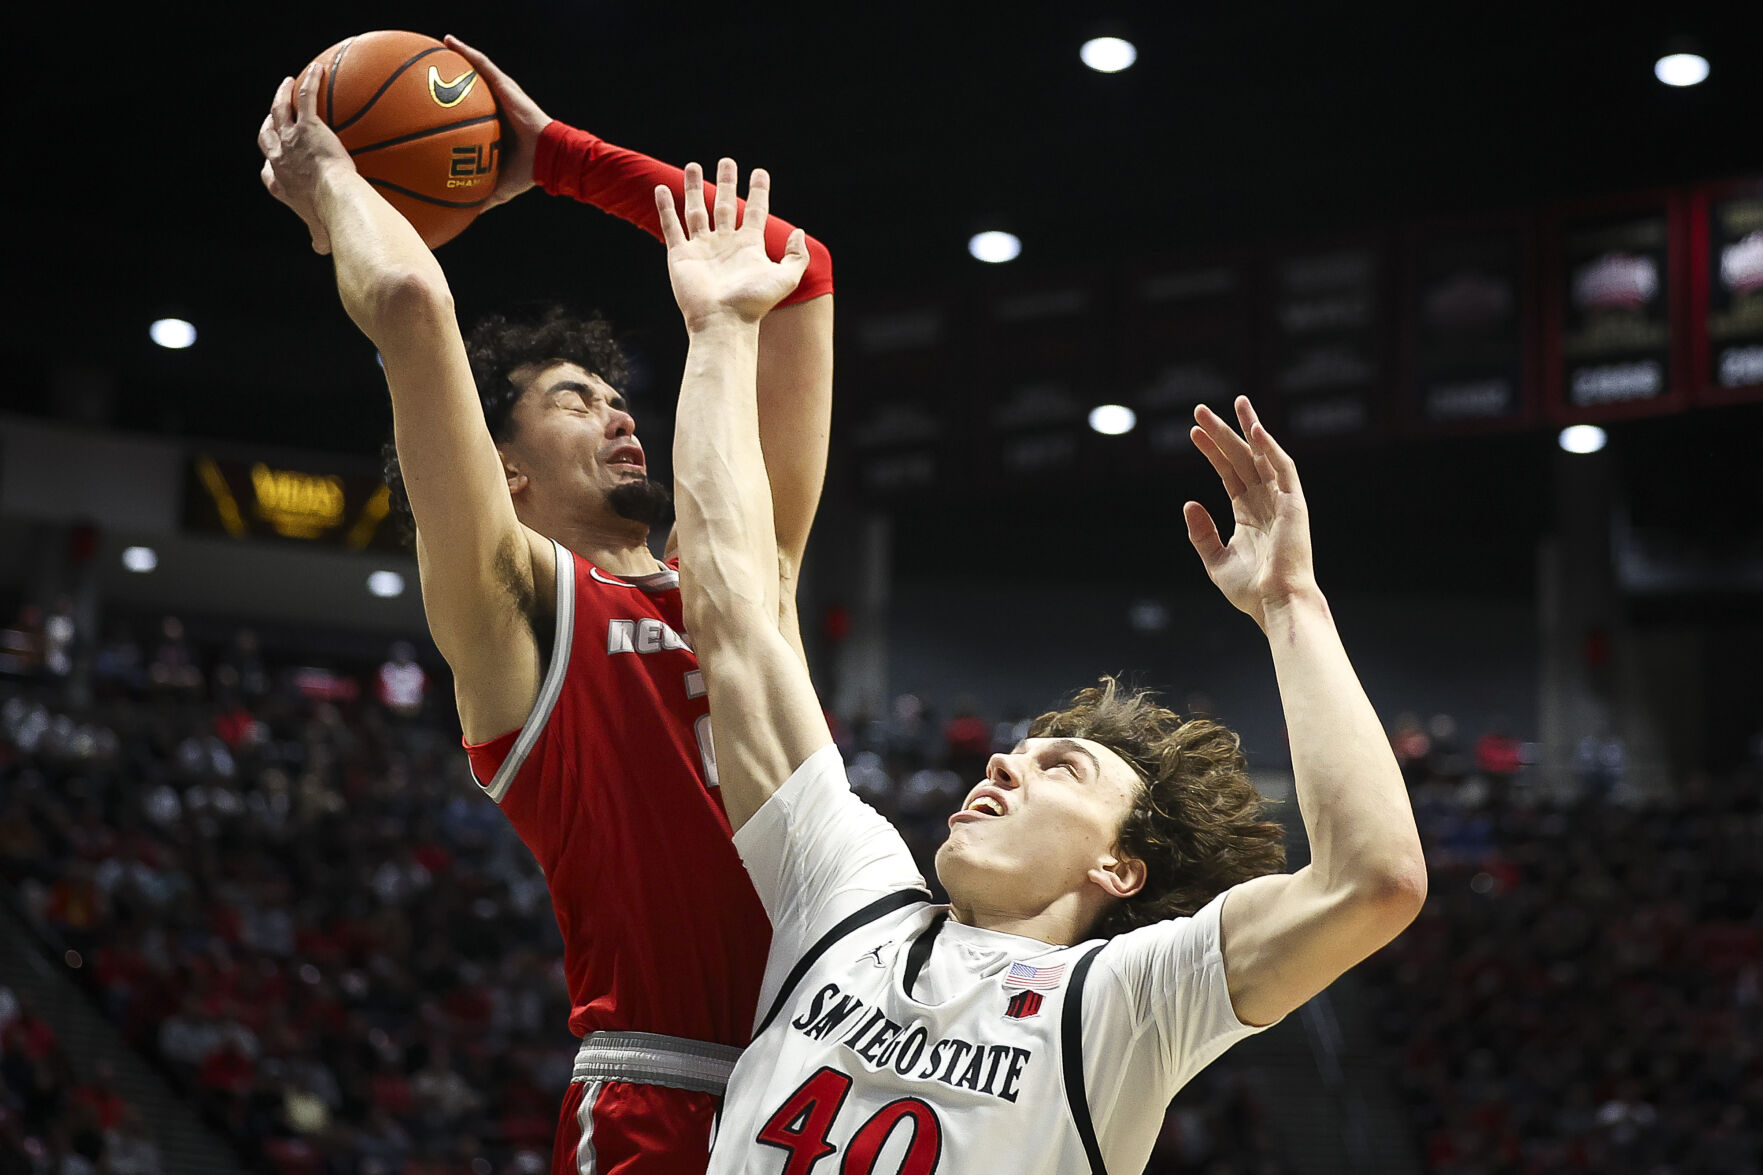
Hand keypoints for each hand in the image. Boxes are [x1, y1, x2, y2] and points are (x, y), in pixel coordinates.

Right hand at [257, 64, 353, 253]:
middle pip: (266, 136)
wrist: (336, 200)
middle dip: (268, 124)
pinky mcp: (308, 127)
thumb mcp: (321, 232)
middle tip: (274, 116)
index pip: (267, 172)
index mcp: (279, 185)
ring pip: (279, 110)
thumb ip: (320, 237)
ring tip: (287, 84)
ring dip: (281, 95)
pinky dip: (309, 83)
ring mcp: (291, 140)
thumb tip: (322, 249)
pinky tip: (316, 70)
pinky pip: (306, 98)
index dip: (269, 164)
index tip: (274, 160)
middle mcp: (279, 160)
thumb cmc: (331, 220)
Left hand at [444, 35, 546, 213]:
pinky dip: (465, 51)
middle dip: (450, 81)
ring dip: (455, 57)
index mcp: (493, 130)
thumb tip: (466, 216)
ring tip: (433, 48)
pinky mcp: (505, 85)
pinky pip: (481, 64)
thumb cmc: (528, 172)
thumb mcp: (498, 187)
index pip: (471, 117)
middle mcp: (495, 109)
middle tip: (427, 76)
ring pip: (474, 71)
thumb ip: (482, 197)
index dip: (453, 110)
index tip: (432, 109)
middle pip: (469, 91)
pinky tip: (448, 41)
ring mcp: (500, 95)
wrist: (548, 157)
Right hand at [656, 159, 808, 329]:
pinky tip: (662, 188)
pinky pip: (671, 226)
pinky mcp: (680, 255)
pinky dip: (666, 207)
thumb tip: (798, 233)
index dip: (758, 191)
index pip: (755, 211)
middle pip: (724, 205)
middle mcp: (725, 244)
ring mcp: (701, 248)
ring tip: (693, 165)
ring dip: (694, 188)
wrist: (723, 321)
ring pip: (696, 210)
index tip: (760, 172)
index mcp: (749, 246)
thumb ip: (795, 256)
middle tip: (727, 161)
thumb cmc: (753, 303)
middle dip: (725, 183)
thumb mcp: (785, 278)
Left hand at [1184, 397, 1317, 628]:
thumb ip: (1201, 532)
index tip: (1192, 433)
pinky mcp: (1295, 504)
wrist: (1275, 602)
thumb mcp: (1215, 559)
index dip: (1211, 452)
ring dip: (1247, 429)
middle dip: (1222, 433)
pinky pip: (1283, 469)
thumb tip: (1188, 503)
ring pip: (1261, 456)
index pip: (1228, 473)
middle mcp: (1265, 502)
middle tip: (1200, 410)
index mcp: (1248, 514)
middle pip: (1240, 458)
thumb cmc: (1249, 589)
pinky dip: (1270, 448)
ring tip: (1234, 403)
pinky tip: (1255, 429)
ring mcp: (1281, 501)